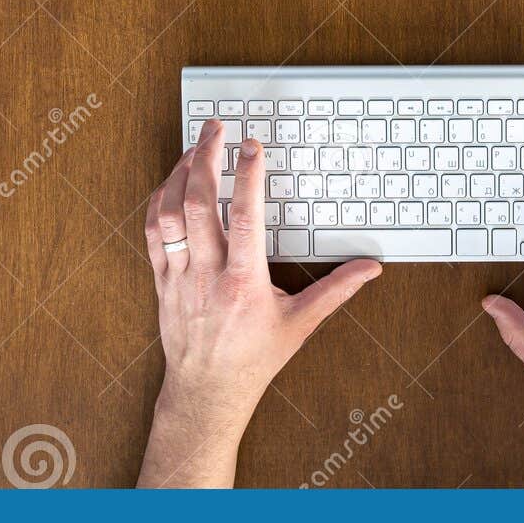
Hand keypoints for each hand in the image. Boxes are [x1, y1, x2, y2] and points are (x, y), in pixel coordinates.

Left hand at [137, 122, 381, 487]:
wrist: (207, 393)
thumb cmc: (253, 359)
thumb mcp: (301, 324)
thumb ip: (336, 291)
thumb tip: (370, 269)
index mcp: (243, 283)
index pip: (244, 218)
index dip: (247, 178)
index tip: (251, 146)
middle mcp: (207, 275)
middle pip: (199, 205)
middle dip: (205, 159)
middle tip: (216, 129)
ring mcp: (180, 276)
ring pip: (170, 214)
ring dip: (179, 174)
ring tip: (194, 147)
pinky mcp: (162, 280)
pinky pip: (153, 232)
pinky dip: (159, 201)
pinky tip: (171, 182)